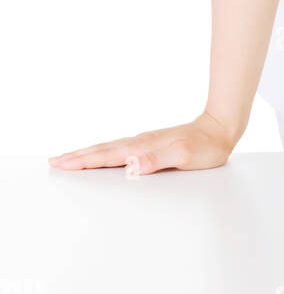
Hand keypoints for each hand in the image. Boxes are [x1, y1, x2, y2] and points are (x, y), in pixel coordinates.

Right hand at [48, 111, 237, 174]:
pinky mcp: (150, 145)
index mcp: (143, 147)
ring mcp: (144, 142)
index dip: (82, 161)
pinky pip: (119, 149)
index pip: (106, 156)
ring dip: (87, 153)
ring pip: (109, 148)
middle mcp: (140, 143)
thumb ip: (158, 160)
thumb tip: (130, 165)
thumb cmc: (206, 146)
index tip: (61, 163)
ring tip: (69, 158)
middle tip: (54, 161)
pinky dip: (103, 153)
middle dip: (77, 156)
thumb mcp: (185, 157)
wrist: (220, 128)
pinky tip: (101, 157)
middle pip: (102, 150)